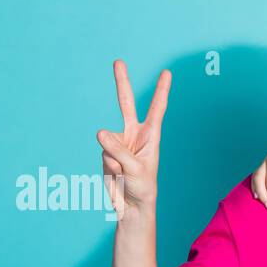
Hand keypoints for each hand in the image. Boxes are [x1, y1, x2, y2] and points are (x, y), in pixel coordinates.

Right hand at [96, 59, 170, 221]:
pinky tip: (117, 175)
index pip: (156, 109)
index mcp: (150, 136)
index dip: (161, 91)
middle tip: (118, 61)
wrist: (131, 205)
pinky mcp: (106, 152)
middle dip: (121, 82)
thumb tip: (100, 132)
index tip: (166, 73)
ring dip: (115, 160)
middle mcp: (134, 135)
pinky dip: (109, 167)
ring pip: (108, 142)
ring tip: (125, 174)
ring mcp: (118, 142)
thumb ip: (118, 150)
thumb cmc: (142, 187)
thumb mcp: (135, 170)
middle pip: (125, 103)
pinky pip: (103, 155)